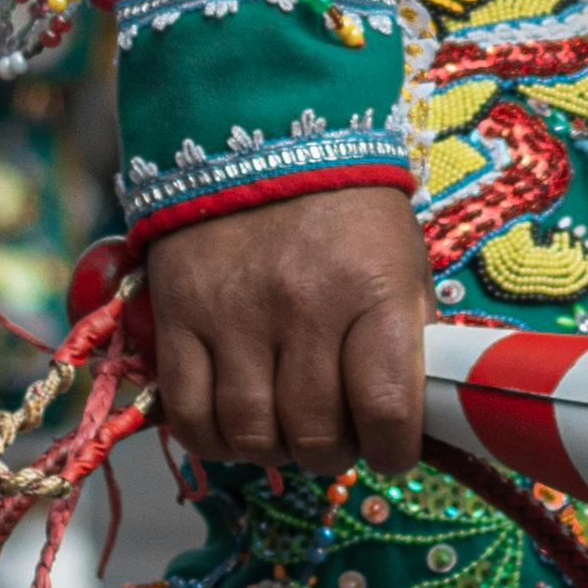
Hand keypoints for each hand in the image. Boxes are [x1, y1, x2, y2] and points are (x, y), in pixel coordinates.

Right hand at [147, 185, 430, 477]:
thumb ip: (405, 340)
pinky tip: (237, 423)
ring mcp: (234, 315)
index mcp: (373, 291)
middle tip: (336, 434)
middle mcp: (304, 307)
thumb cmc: (349, 210)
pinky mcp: (178, 317)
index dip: (392, 452)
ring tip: (287, 427)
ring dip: (275, 450)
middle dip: (333, 453)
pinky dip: (217, 439)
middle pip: (314, 435)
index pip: (387, 412)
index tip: (390, 450)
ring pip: (252, 435)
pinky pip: (190, 417)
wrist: (264, 135)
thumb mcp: (402, 263)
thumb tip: (408, 420)